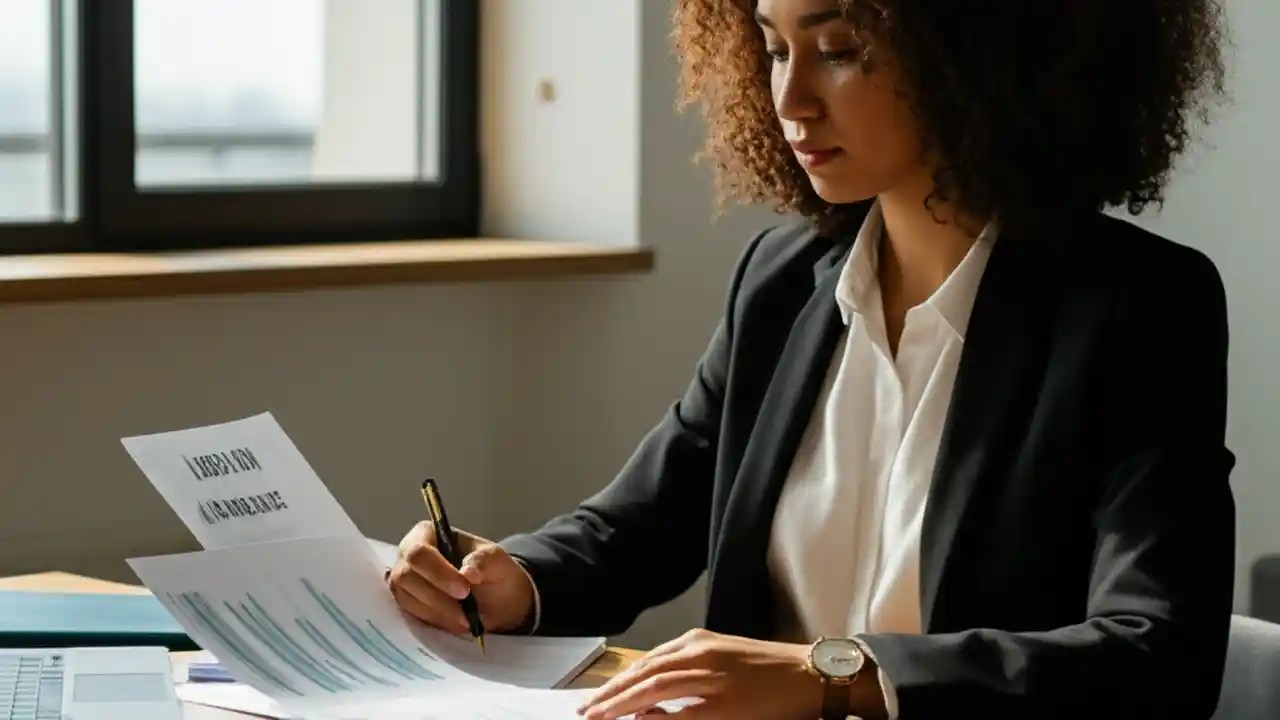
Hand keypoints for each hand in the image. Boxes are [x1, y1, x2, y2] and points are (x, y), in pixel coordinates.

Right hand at [386, 521, 534, 634]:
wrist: (498, 599)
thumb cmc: (494, 571)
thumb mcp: (497, 561)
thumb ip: (485, 561)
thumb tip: (467, 571)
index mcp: (427, 534)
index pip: (419, 552)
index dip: (438, 573)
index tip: (464, 591)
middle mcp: (407, 556)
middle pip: (406, 576)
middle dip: (438, 597)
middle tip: (466, 612)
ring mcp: (403, 582)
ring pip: (408, 599)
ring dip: (439, 612)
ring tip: (466, 617)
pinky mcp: (406, 605)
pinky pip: (411, 616)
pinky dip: (436, 621)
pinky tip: (456, 621)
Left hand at [577, 629, 821, 719]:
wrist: (810, 674)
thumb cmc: (768, 669)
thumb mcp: (723, 658)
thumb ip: (688, 670)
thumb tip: (652, 696)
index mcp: (698, 642)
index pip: (647, 662)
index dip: (618, 680)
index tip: (596, 696)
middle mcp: (701, 654)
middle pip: (644, 674)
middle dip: (610, 693)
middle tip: (586, 710)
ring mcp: (713, 678)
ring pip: (656, 689)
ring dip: (622, 704)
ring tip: (599, 717)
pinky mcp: (728, 705)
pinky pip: (684, 713)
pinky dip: (658, 718)